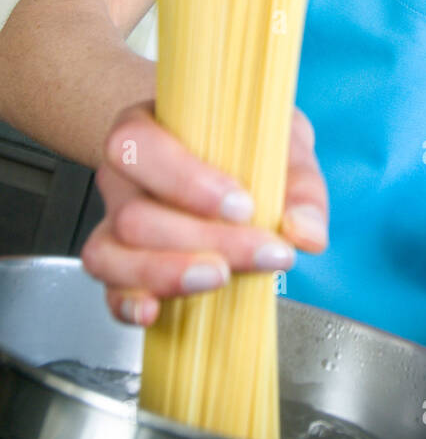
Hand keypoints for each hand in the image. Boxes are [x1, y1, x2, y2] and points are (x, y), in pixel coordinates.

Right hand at [81, 101, 327, 327]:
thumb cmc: (249, 141)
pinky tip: (155, 311)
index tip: (244, 206)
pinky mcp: (120, 264)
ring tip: (221, 280)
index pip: (141, 146)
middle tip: (265, 253)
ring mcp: (114, 222)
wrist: (235, 151)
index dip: (186, 180)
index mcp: (148, 127)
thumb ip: (299, 184)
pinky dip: (128, 303)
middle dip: (205, 241)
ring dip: (167, 274)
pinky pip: (108, 288)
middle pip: (135, 214)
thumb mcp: (281, 141)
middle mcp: (124, 176)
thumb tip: (305, 232)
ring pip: (111, 254)